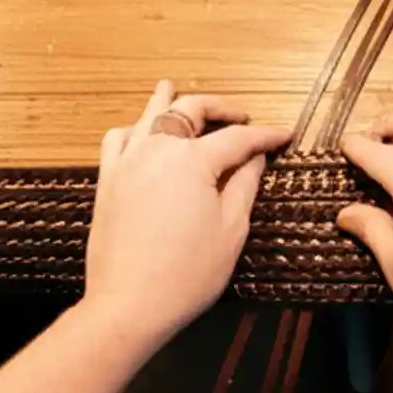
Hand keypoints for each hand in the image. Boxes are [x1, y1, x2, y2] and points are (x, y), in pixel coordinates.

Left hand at [83, 81, 290, 339]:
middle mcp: (158, 150)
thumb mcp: (231, 229)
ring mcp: (128, 163)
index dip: (265, 135)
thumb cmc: (187, 274)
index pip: (237, 138)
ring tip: (174, 88)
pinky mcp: (108, 182)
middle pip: (191, 110)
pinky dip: (133, 128)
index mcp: (193, 160)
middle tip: (242, 115)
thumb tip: (254, 157)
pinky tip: (140, 131)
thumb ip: (244, 185)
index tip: (284, 135)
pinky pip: (117, 140)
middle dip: (220, 107)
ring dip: (168, 101)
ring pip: (149, 116)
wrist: (129, 305)